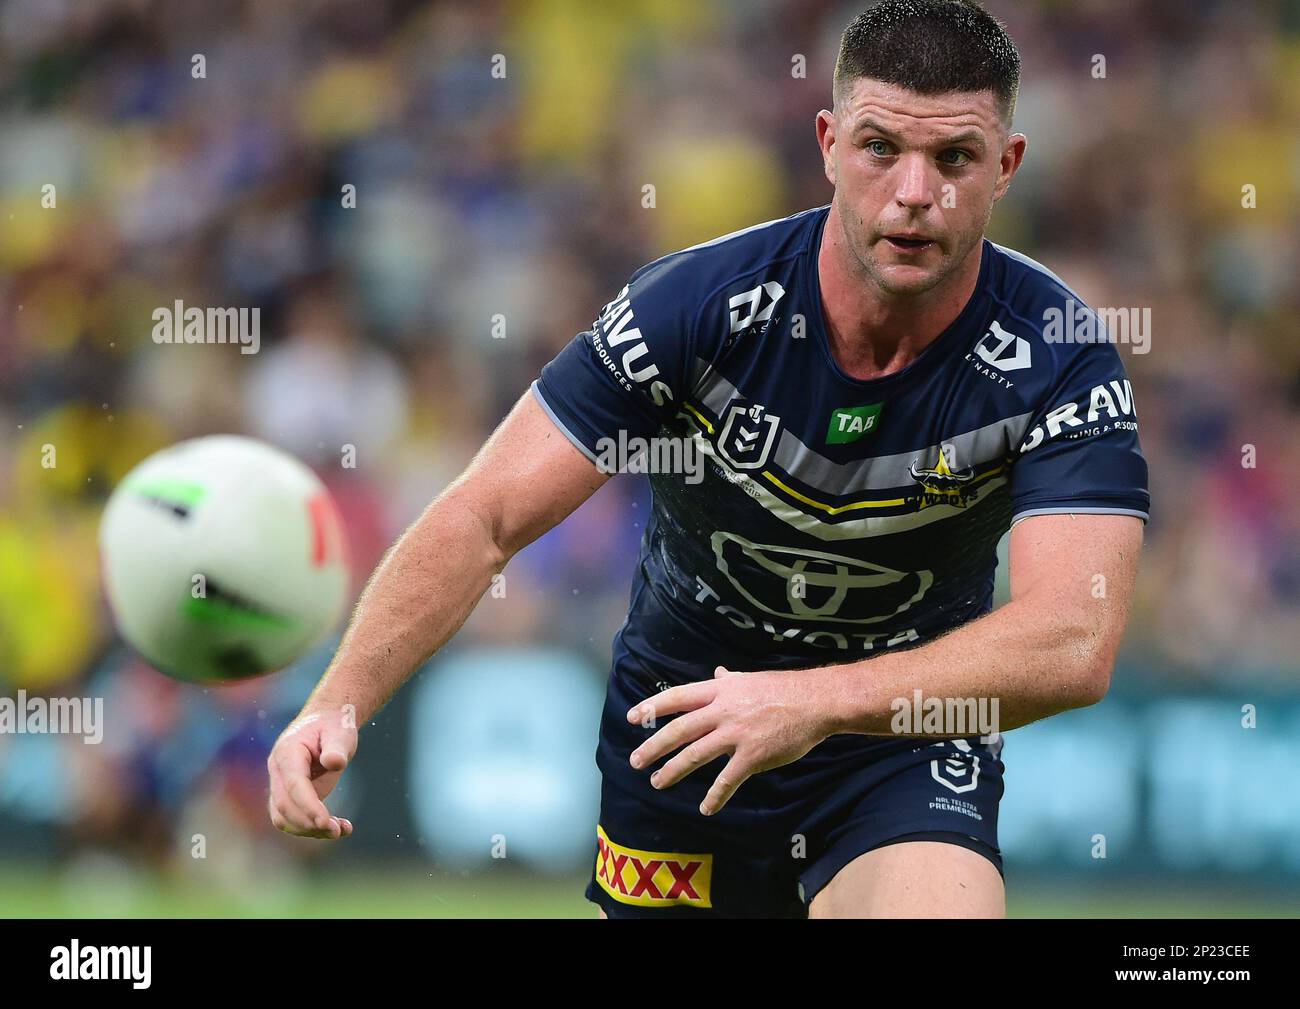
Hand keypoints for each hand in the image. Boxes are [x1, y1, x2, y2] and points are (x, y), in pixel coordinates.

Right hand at [266, 705, 357, 838]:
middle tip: (337, 831)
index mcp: (288, 751)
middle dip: (308, 822)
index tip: (325, 821)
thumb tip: (334, 762)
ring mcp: (281, 785)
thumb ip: (337, 747)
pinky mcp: (291, 797)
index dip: (308, 805)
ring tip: (340, 830)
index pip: (294, 784)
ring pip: (284, 817)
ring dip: (309, 830)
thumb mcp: (341, 731)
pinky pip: (294, 819)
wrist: (328, 723)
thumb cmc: (335, 726)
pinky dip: (314, 828)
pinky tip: (342, 828)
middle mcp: (279, 770)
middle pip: (284, 805)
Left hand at [626, 666, 835, 815]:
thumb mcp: (751, 679)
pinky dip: (715, 796)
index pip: (678, 697)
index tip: (632, 717)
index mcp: (720, 691)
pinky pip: (727, 780)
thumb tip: (717, 673)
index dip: (653, 707)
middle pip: (680, 729)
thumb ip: (730, 680)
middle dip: (654, 746)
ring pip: (696, 754)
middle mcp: (723, 711)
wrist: (816, 702)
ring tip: (658, 782)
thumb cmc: (784, 689)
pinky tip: (705, 808)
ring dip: (673, 770)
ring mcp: (736, 734)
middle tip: (635, 761)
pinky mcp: (752, 756)